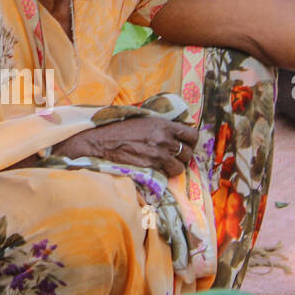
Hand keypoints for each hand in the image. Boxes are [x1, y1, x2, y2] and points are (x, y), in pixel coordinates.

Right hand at [54, 116, 197, 177]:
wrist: (102, 142)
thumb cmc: (121, 129)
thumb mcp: (144, 119)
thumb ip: (162, 125)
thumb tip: (177, 129)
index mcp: (164, 125)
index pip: (192, 135)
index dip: (191, 141)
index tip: (186, 144)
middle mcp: (164, 139)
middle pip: (188, 153)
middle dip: (183, 156)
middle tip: (174, 156)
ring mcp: (158, 155)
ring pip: (179, 167)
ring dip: (174, 167)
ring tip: (164, 164)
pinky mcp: (150, 168)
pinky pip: (166, 175)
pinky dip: (163, 174)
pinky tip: (155, 168)